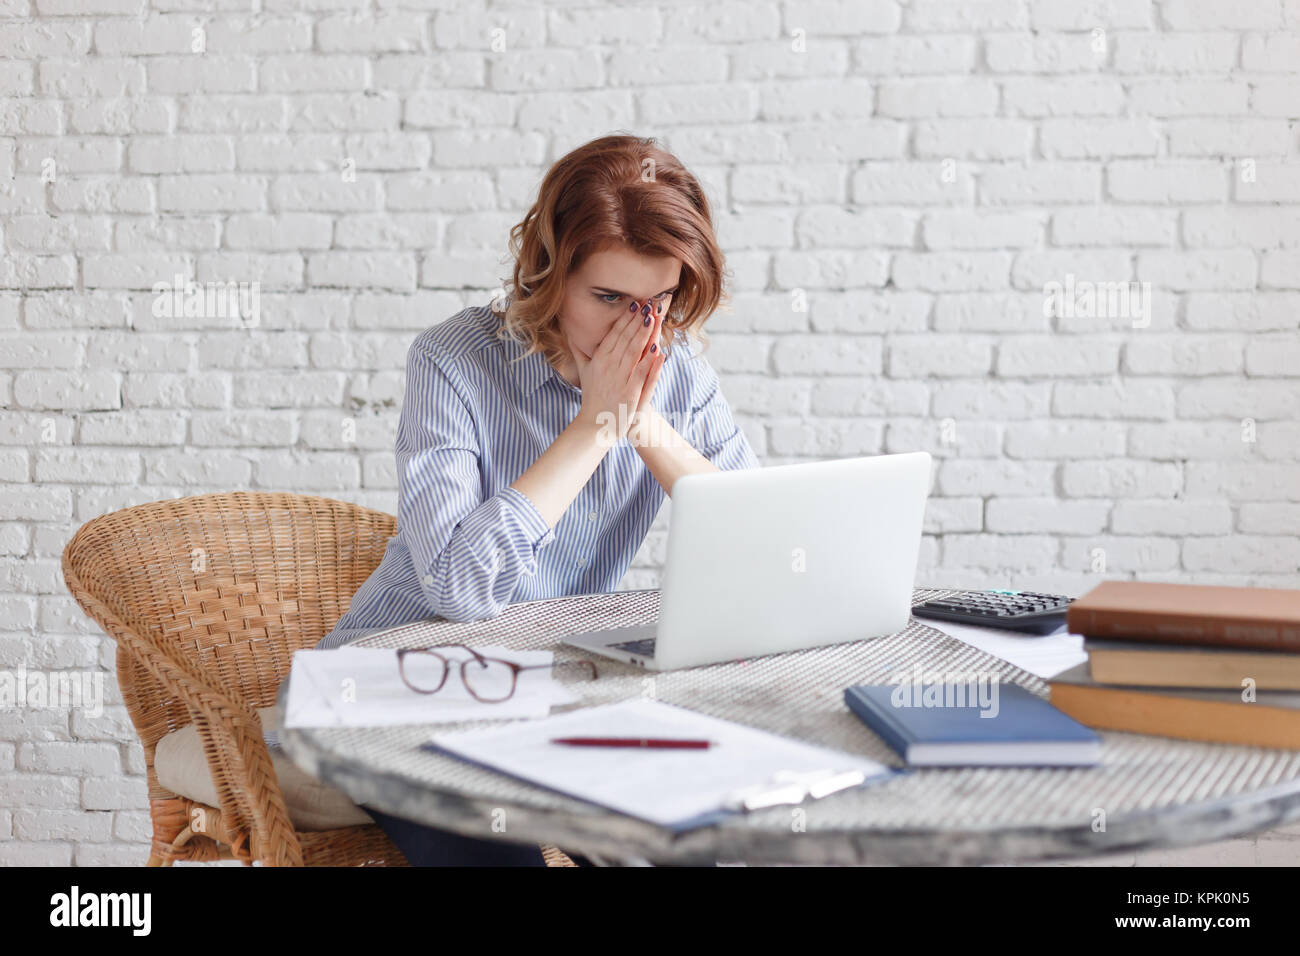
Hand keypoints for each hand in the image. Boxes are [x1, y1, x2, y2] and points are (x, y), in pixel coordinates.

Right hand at [569, 298, 666, 443]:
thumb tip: (569, 333)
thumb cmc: (592, 396)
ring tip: (654, 318)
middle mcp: (608, 367)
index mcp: (599, 359)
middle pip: (625, 339)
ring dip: (644, 334)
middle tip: (648, 303)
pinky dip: (650, 361)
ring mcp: (619, 380)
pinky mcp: (630, 393)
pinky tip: (659, 349)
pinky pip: (641, 374)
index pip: (614, 334)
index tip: (635, 303)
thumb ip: (579, 351)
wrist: (595, 425)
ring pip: (634, 352)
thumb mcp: (583, 371)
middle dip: (637, 320)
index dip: (625, 318)